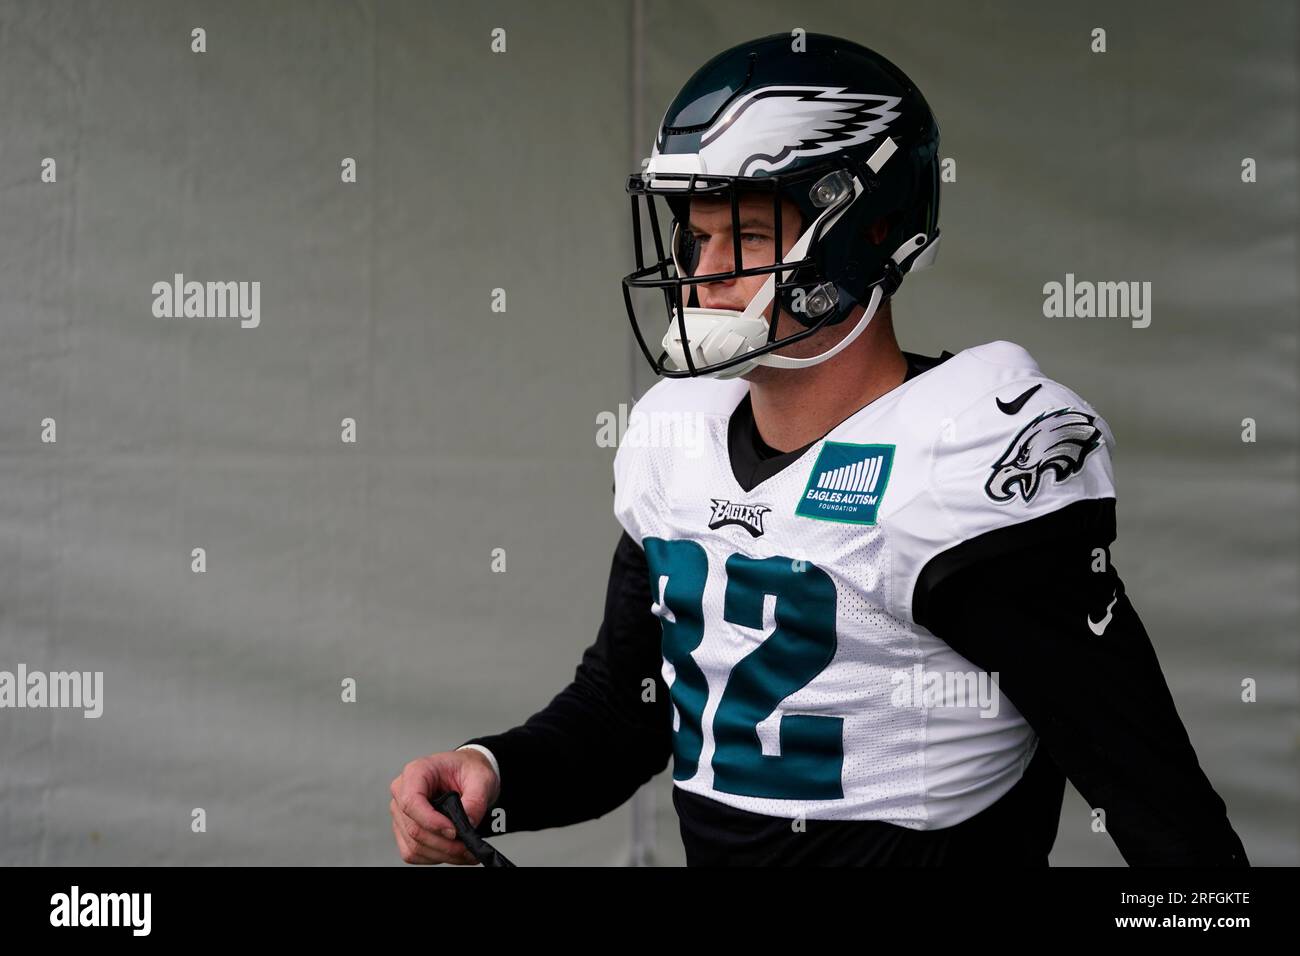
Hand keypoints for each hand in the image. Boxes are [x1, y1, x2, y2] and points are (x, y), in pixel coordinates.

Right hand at [390, 748, 500, 864]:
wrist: (467, 775)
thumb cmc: (468, 770)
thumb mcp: (481, 778)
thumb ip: (475, 800)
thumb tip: (467, 824)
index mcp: (415, 772)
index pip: (411, 802)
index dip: (431, 821)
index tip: (454, 831)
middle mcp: (402, 792)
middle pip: (414, 829)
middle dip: (444, 844)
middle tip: (468, 847)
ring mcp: (401, 813)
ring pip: (414, 845)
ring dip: (442, 854)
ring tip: (466, 851)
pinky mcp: (404, 830)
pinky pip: (414, 852)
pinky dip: (435, 857)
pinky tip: (454, 853)